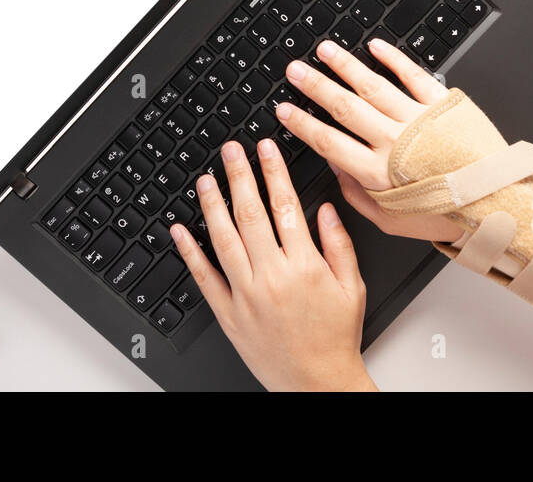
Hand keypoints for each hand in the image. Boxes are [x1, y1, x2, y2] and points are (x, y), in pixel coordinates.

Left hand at [169, 138, 375, 391]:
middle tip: (230, 151)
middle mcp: (272, 276)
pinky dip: (190, 252)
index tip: (265, 149)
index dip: (273, 171)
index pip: (285, 205)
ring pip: (224, 239)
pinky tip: (180, 230)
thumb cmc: (336, 337)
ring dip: (212, 205)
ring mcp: (247, 295)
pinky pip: (204, 278)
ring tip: (206, 179)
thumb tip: (326, 208)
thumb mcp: (352, 287)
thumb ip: (339, 244)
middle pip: (250, 214)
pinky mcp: (229, 315)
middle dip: (240, 175)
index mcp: (305, 265)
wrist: (317, 383)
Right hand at [274, 37, 463, 244]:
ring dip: (344, 65)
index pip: (328, 142)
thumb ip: (358, 197)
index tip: (285, 110)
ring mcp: (417, 120)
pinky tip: (374, 47)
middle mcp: (393, 142)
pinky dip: (392, 58)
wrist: (495, 204)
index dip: (302, 124)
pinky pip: (412, 75)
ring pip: (372, 85)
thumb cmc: (446, 215)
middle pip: (344, 107)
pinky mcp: (442, 106)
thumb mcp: (392, 221)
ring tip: (325, 51)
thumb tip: (336, 169)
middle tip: (295, 71)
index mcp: (377, 173)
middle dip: (315, 86)